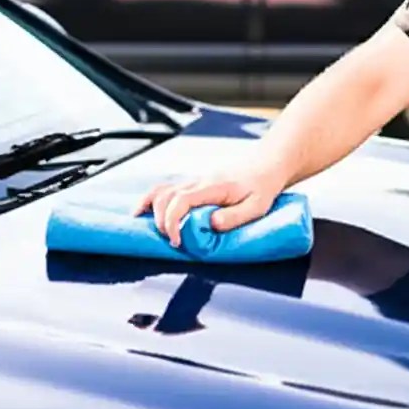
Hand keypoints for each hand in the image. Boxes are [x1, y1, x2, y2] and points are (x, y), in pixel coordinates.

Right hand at [133, 170, 283, 246]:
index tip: (177, 241)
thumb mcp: (257, 207)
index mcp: (213, 187)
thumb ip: (234, 216)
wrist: (265, 166)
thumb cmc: (262, 188)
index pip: (181, 200)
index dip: (173, 221)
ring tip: (145, 226)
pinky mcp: (194, 185)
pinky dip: (152, 200)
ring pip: (162, 190)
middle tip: (172, 241)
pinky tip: (143, 211)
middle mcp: (199, 182)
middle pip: (166, 196)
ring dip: (150, 208)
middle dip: (161, 220)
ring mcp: (194, 182)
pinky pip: (167, 189)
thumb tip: (210, 225)